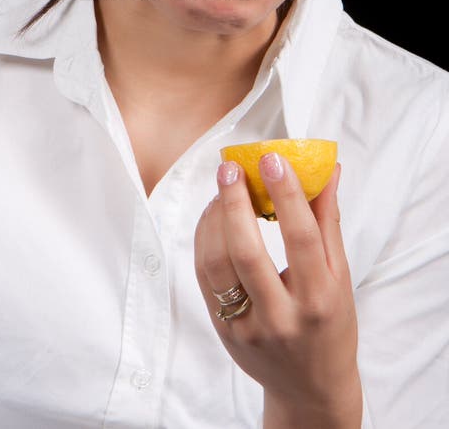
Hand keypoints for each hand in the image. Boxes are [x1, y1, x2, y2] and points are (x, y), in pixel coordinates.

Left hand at [194, 154, 361, 428]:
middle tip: (231, 167)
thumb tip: (326, 169)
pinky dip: (205, 238)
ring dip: (214, 218)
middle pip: (248, 252)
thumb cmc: (331, 324)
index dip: (286, 194)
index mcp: (319, 299)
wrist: (310, 387)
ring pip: (217, 263)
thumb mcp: (340, 277)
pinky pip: (205, 275)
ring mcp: (247, 326)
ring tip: (222, 187)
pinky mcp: (223, 329)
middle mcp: (282, 316)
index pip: (301, 238)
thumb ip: (328, 222)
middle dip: (235, 203)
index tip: (273, 158)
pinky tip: (213, 214)